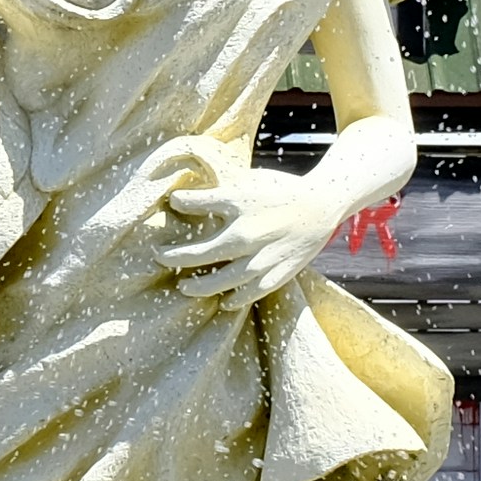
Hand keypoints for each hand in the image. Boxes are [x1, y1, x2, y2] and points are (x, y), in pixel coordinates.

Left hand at [151, 150, 340, 308]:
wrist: (322, 205)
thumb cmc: (280, 191)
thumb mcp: (248, 180)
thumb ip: (220, 190)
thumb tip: (183, 194)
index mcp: (239, 202)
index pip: (196, 203)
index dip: (180, 203)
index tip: (172, 204)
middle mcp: (247, 231)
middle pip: (200, 252)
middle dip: (174, 256)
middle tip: (159, 256)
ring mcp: (262, 256)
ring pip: (221, 280)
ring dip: (198, 286)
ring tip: (184, 287)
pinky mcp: (277, 273)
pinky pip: (249, 293)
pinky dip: (233, 299)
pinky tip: (222, 299)